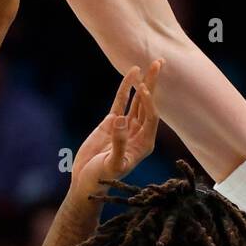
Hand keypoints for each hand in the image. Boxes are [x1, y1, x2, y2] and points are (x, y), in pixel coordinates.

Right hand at [71, 60, 161, 195]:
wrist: (86, 182)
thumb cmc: (101, 178)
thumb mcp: (111, 165)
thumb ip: (118, 145)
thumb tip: (121, 122)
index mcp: (144, 144)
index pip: (151, 117)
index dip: (148, 101)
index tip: (143, 87)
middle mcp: (139, 134)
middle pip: (148, 104)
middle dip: (153, 84)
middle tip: (159, 62)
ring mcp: (125, 127)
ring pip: (137, 101)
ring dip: (143, 83)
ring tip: (149, 64)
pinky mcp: (111, 123)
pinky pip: (121, 102)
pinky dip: (125, 88)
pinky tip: (131, 75)